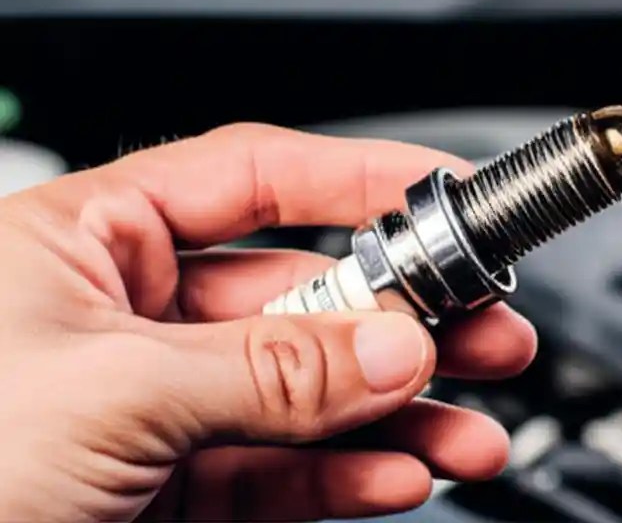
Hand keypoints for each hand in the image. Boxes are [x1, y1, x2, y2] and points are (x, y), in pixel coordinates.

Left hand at [0, 124, 535, 520]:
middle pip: (299, 295)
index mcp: (86, 242)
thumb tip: (392, 344)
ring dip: (397, 412)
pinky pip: (280, 471)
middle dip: (402, 317)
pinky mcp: (165, 493)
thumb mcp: (109, 391)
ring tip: (469, 427)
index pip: (250, 178)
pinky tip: (400, 472)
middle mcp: (124, 318)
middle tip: (487, 328)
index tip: (446, 192)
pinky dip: (348, 475)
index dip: (356, 177)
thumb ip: (268, 370)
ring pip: (304, 395)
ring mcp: (152, 409)